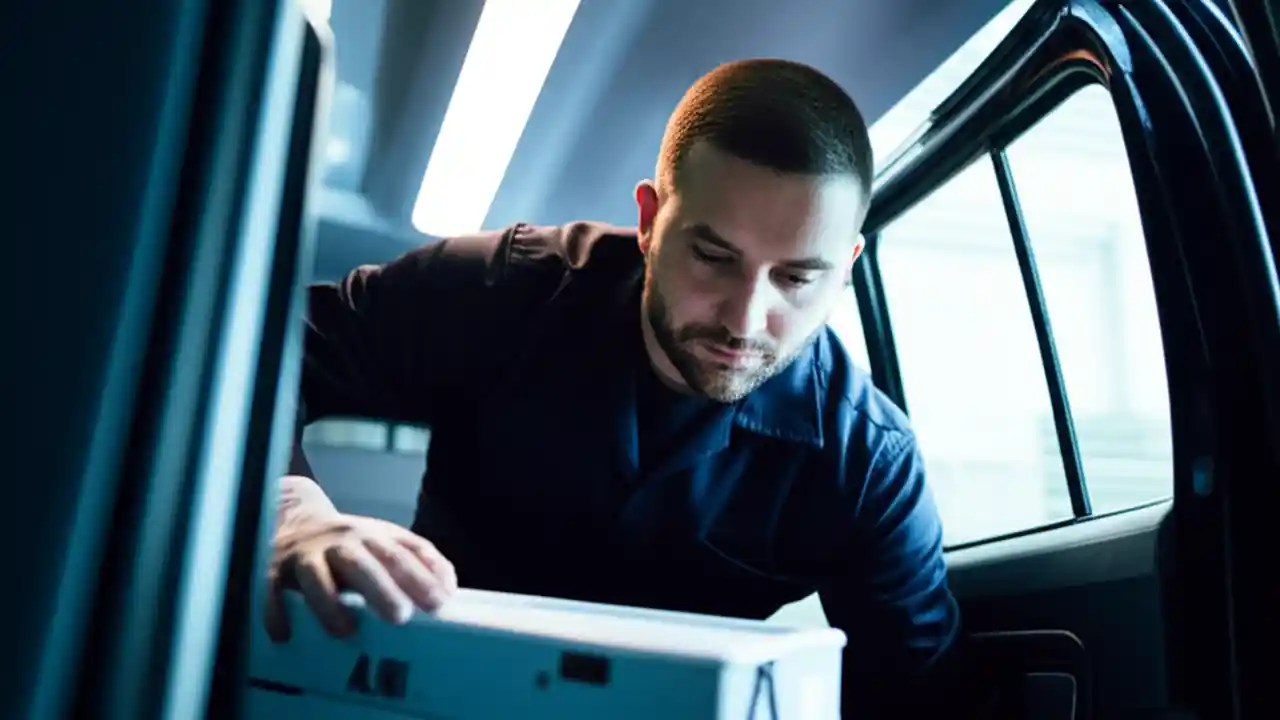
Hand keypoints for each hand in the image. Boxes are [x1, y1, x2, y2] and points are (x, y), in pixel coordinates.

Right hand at [264, 512, 457, 640]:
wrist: (293, 520)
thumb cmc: (350, 543)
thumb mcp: (386, 541)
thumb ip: (420, 559)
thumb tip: (448, 587)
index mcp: (371, 536)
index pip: (399, 554)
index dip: (421, 577)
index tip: (439, 603)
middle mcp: (339, 543)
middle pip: (360, 562)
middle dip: (380, 588)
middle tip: (399, 617)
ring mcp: (306, 555)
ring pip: (315, 575)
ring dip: (329, 603)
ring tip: (346, 632)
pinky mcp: (273, 570)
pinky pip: (270, 589)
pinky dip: (275, 611)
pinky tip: (284, 634)